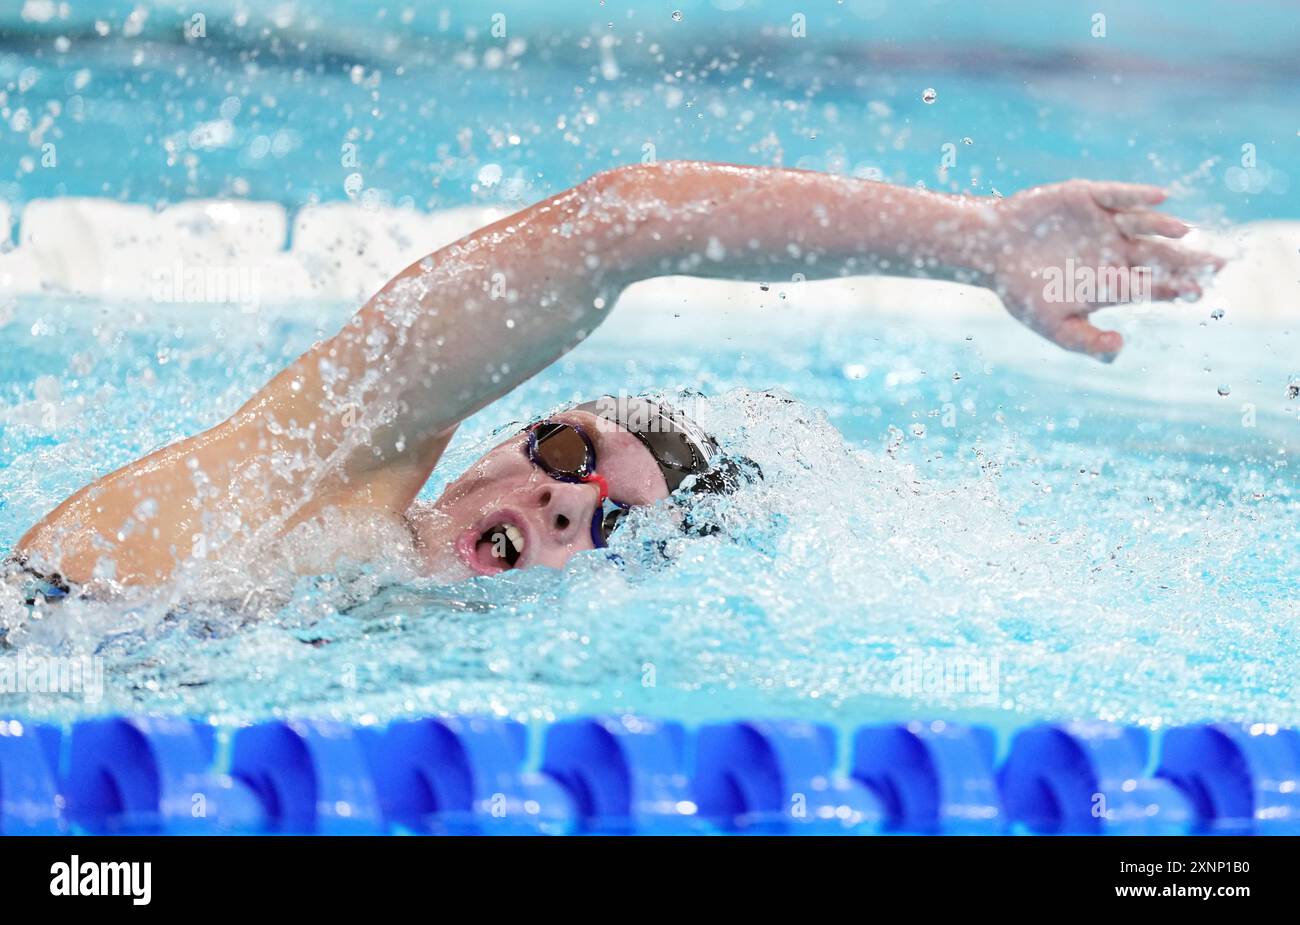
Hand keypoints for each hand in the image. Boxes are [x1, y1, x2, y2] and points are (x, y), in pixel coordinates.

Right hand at [988, 180, 1223, 361]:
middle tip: (1220, 263)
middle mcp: (1115, 252)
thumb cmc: (1020, 291)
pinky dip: (1139, 196)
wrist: (989, 249)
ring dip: (1164, 228)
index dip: (1177, 289)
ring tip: (1183, 233)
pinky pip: (1120, 194)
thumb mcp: (1051, 326)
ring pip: (1144, 225)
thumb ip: (1085, 342)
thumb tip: (1121, 349)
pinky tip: (1161, 199)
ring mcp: (1104, 223)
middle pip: (1161, 256)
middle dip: (1190, 261)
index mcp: (1110, 283)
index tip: (1197, 293)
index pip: (1153, 287)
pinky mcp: (1089, 197)